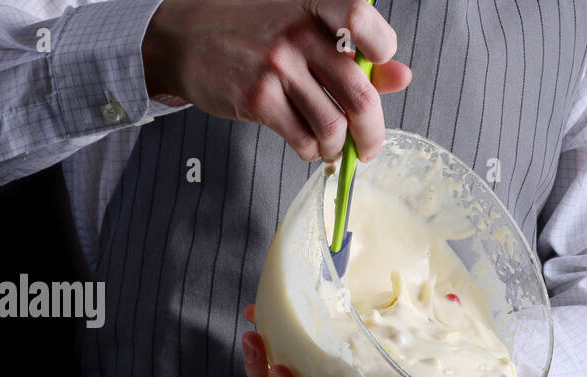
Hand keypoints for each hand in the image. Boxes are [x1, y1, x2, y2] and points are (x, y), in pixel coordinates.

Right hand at [142, 0, 411, 161]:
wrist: (184, 37)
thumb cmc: (251, 31)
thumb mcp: (303, 24)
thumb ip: (355, 50)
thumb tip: (401, 76)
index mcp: (315, 3)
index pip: (364, 20)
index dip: (383, 49)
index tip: (380, 69)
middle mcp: (299, 31)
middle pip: (359, 94)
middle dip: (372, 133)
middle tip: (368, 146)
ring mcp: (278, 65)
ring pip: (333, 126)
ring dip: (337, 148)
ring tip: (331, 148)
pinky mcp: (259, 97)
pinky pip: (303, 139)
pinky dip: (311, 152)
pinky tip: (307, 145)